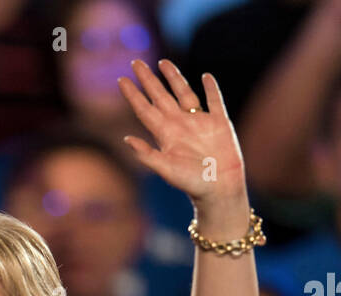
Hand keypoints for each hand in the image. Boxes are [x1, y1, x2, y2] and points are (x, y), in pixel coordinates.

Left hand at [117, 60, 246, 214]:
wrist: (219, 188)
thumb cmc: (191, 183)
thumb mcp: (165, 169)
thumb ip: (146, 154)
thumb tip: (126, 139)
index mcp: (165, 134)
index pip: (145, 109)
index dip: (133, 95)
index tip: (121, 79)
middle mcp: (179, 124)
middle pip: (160, 96)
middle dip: (148, 80)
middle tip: (135, 62)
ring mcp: (199, 122)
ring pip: (184, 93)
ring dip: (174, 78)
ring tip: (163, 62)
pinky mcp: (219, 122)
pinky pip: (215, 100)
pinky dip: (211, 88)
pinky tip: (206, 76)